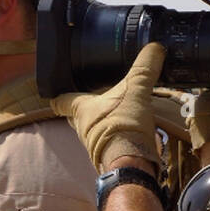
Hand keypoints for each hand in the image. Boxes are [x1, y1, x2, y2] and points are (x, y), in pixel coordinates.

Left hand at [51, 42, 167, 171]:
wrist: (132, 163)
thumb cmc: (123, 126)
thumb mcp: (136, 90)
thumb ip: (144, 68)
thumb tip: (154, 47)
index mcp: (81, 110)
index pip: (61, 101)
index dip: (58, 96)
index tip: (54, 93)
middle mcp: (84, 127)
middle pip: (75, 116)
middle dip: (81, 108)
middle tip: (89, 97)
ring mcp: (95, 143)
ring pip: (92, 128)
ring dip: (100, 120)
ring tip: (112, 109)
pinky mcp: (110, 153)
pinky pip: (109, 139)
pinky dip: (115, 132)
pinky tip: (127, 126)